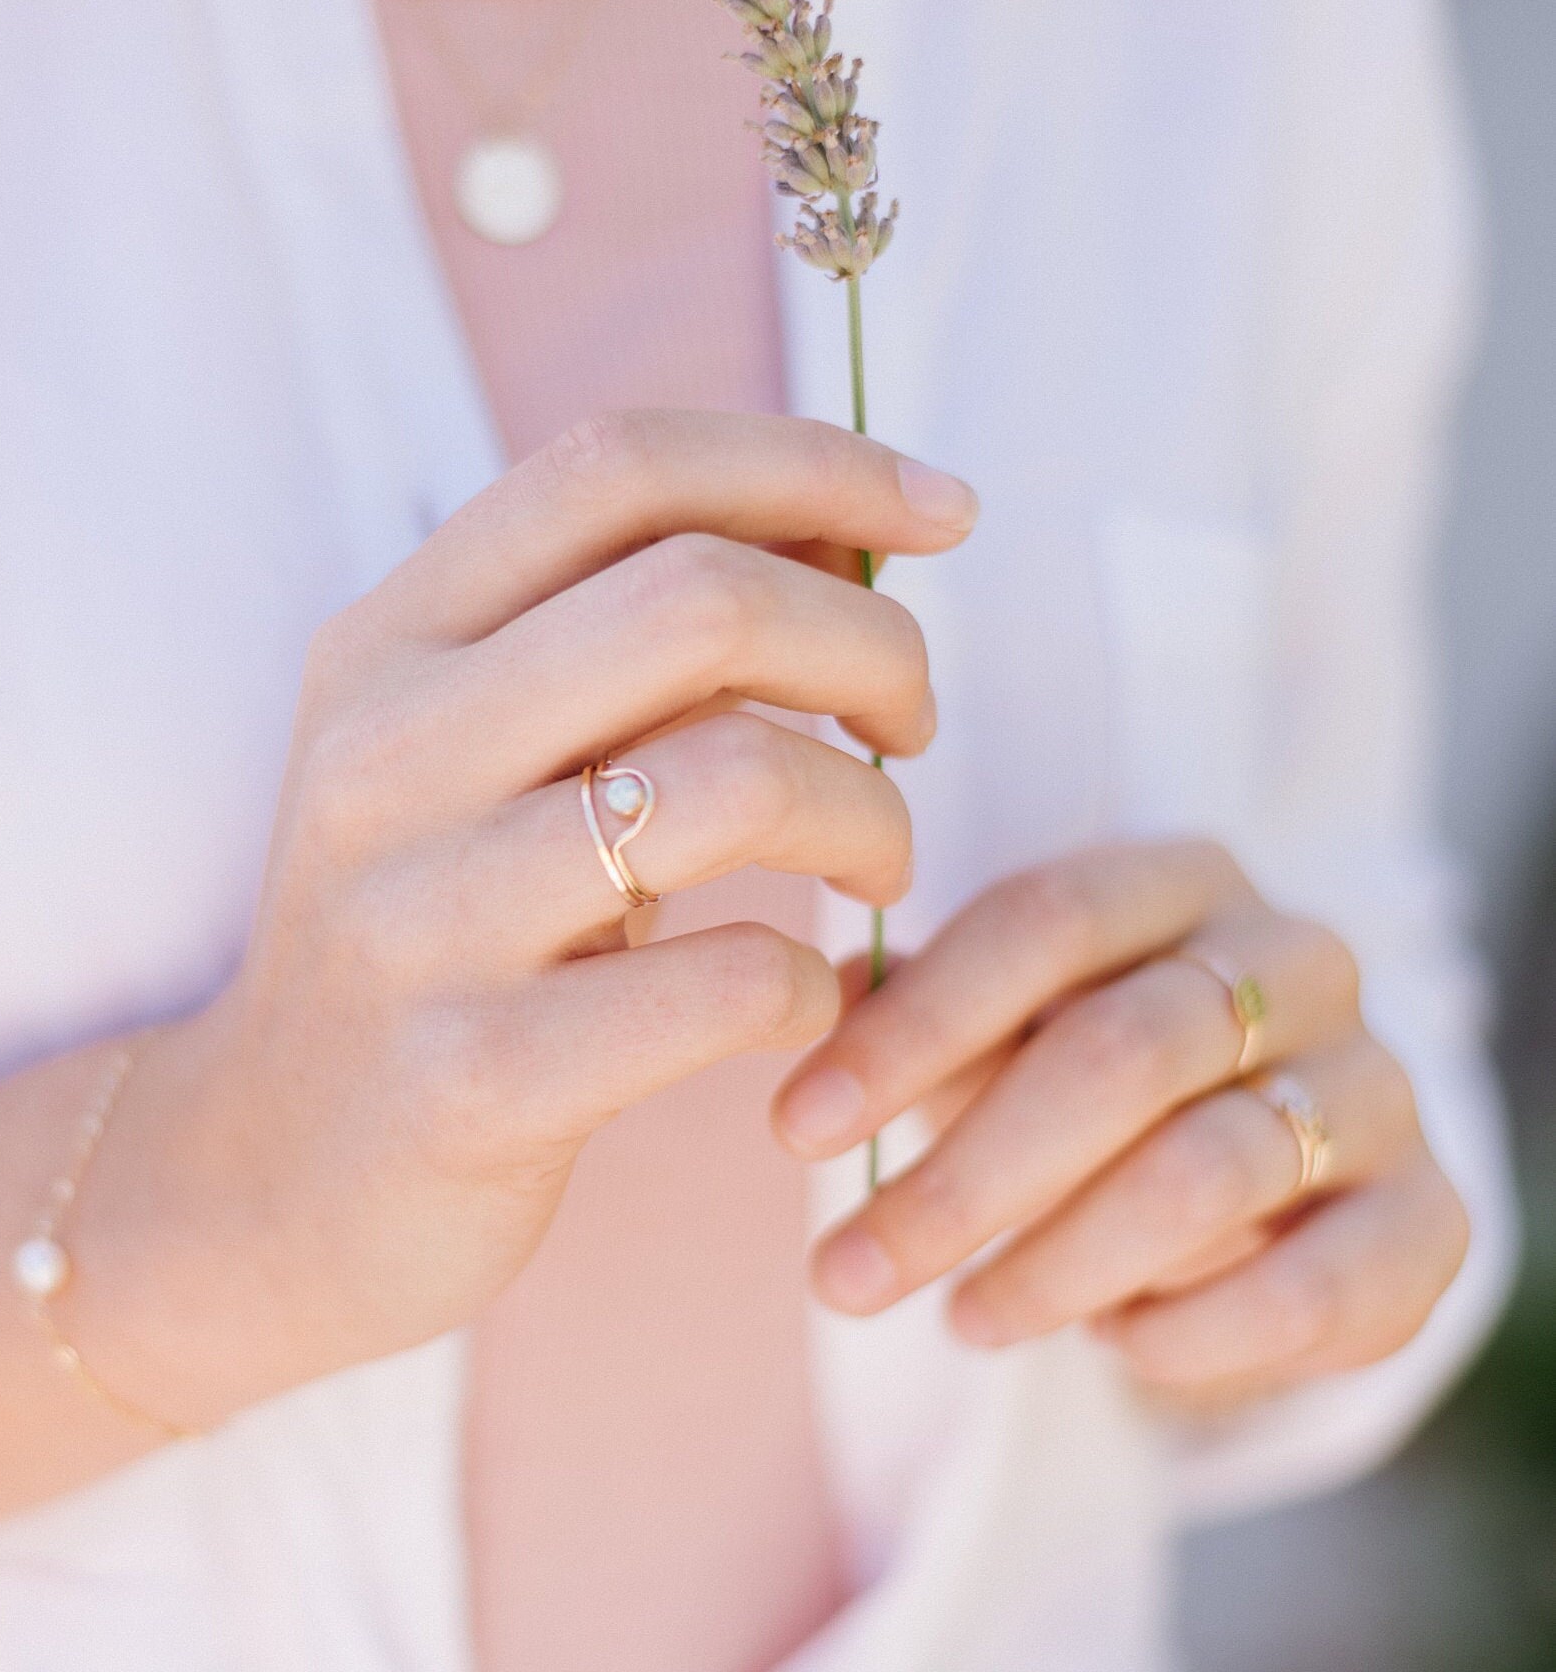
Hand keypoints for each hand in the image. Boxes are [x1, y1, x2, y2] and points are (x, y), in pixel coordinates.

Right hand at [102, 412, 976, 1423]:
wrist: (266, 1175)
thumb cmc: (427, 932)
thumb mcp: (468, 751)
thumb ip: (617, 636)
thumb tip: (837, 526)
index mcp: (389, 640)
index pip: (618, 466)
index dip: (811, 461)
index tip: (941, 511)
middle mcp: (387, 750)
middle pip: (702, 599)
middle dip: (872, 643)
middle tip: (911, 719)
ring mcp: (419, 917)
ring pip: (739, 782)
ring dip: (871, 817)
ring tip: (876, 865)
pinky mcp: (476, 1077)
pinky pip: (733, 981)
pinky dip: (815, 983)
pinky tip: (796, 1004)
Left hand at [773, 839, 1470, 1407]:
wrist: (1277, 1161)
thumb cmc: (1096, 1066)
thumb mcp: (1005, 1020)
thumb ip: (918, 1013)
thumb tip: (812, 1010)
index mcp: (1182, 878)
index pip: (1040, 923)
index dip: (910, 1027)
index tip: (796, 1127)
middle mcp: (1297, 958)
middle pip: (1119, 1054)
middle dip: (963, 1178)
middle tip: (845, 1273)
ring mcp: (1375, 1084)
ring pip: (1204, 1174)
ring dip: (1057, 1264)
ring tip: (961, 1318)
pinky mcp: (1428, 1216)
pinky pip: (1314, 1288)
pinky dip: (1196, 1332)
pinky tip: (1111, 1346)